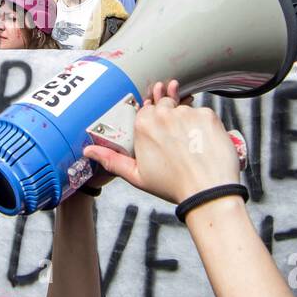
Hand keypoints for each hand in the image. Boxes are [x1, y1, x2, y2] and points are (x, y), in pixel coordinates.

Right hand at [83, 80, 238, 204]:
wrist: (207, 192)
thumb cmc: (171, 185)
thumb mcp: (136, 175)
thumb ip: (111, 159)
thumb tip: (88, 151)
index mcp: (143, 124)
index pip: (147, 110)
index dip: (154, 121)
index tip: (160, 131)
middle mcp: (164, 113)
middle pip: (166, 103)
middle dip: (170, 116)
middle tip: (177, 138)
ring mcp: (187, 112)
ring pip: (186, 108)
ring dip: (188, 121)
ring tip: (191, 143)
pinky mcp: (208, 115)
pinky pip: (204, 113)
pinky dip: (205, 126)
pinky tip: (204, 142)